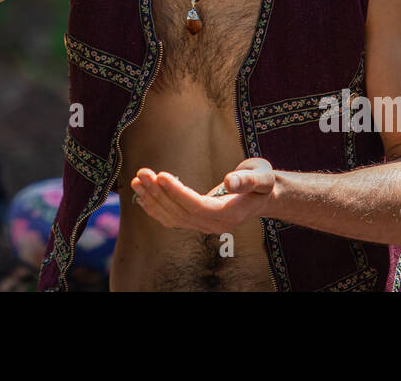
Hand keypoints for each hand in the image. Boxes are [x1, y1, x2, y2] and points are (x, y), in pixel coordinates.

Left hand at [130, 158, 275, 234]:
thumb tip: (230, 181)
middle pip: (180, 213)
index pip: (197, 206)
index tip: (161, 176)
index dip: (177, 192)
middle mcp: (214, 225)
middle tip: (142, 173)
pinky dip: (155, 208)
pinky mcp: (196, 222)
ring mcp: (204, 226)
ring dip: (152, 199)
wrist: (263, 195)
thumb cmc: (262, 181)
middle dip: (159, 193)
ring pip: (173, 217)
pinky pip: (172, 219)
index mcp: (229, 215)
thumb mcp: (261, 176)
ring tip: (137, 180)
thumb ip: (247, 180)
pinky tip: (142, 195)